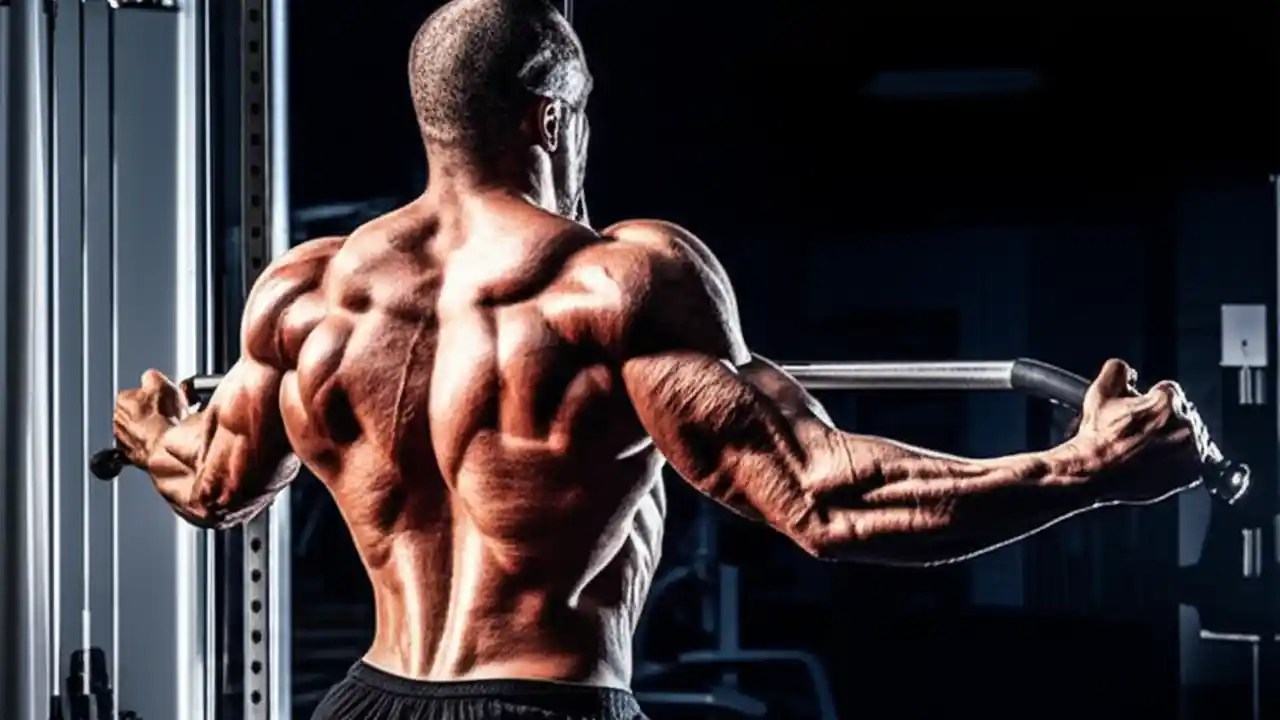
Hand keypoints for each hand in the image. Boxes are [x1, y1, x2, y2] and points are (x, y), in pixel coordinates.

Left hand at [113, 370, 189, 468]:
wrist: (169, 447)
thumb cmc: (163, 417)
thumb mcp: (159, 382)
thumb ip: (152, 377)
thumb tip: (151, 377)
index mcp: (122, 400)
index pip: (135, 393)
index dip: (152, 394)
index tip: (163, 396)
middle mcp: (118, 422)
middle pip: (138, 413)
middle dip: (153, 413)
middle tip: (171, 412)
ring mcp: (126, 442)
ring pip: (142, 431)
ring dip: (155, 429)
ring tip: (173, 428)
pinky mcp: (137, 458)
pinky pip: (148, 448)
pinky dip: (157, 445)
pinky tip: (169, 441)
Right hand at [1070, 359, 1217, 503]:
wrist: (1094, 471)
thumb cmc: (1097, 436)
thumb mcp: (1099, 393)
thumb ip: (1117, 369)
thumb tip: (1128, 370)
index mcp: (1166, 404)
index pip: (1168, 390)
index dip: (1150, 397)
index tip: (1139, 409)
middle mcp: (1185, 427)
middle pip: (1181, 411)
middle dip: (1163, 417)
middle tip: (1140, 429)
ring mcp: (1191, 452)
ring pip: (1189, 433)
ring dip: (1174, 435)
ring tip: (1148, 445)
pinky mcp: (1192, 471)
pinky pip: (1196, 457)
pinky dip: (1181, 457)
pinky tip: (1160, 457)